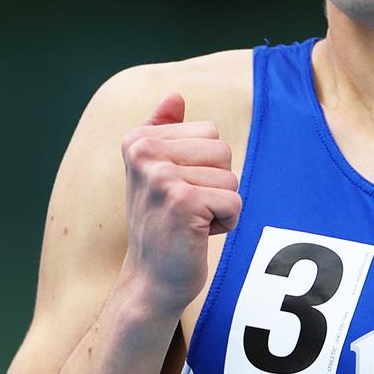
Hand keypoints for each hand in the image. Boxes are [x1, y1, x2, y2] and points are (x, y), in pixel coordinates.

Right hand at [120, 94, 240, 310]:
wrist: (151, 279)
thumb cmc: (161, 224)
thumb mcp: (156, 174)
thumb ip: (163, 131)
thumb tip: (176, 95)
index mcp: (138, 140)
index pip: (209, 132)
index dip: (205, 166)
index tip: (177, 190)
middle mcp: (143, 153)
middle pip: (223, 151)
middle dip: (217, 184)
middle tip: (187, 210)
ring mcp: (161, 176)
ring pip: (231, 178)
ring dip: (221, 205)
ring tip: (192, 222)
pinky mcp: (182, 202)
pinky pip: (234, 201)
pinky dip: (227, 223)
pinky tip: (198, 235)